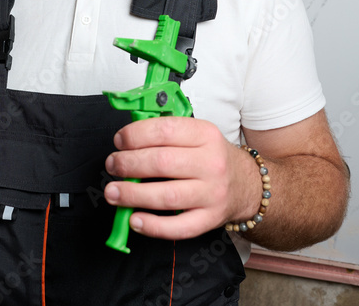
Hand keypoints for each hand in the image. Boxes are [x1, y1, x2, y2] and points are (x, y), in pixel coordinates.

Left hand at [103, 116, 261, 239]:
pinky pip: (178, 227)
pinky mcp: (209, 219)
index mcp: (205, 134)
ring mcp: (212, 193)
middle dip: (128, 164)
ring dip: (132, 195)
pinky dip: (152, 226)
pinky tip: (134, 219)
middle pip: (162, 163)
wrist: (247, 185)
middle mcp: (211, 163)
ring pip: (166, 196)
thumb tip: (126, 140)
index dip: (135, 135)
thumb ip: (165, 134)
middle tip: (112, 165)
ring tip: (113, 192)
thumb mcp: (196, 135)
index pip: (165, 130)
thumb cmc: (211, 157)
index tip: (119, 140)